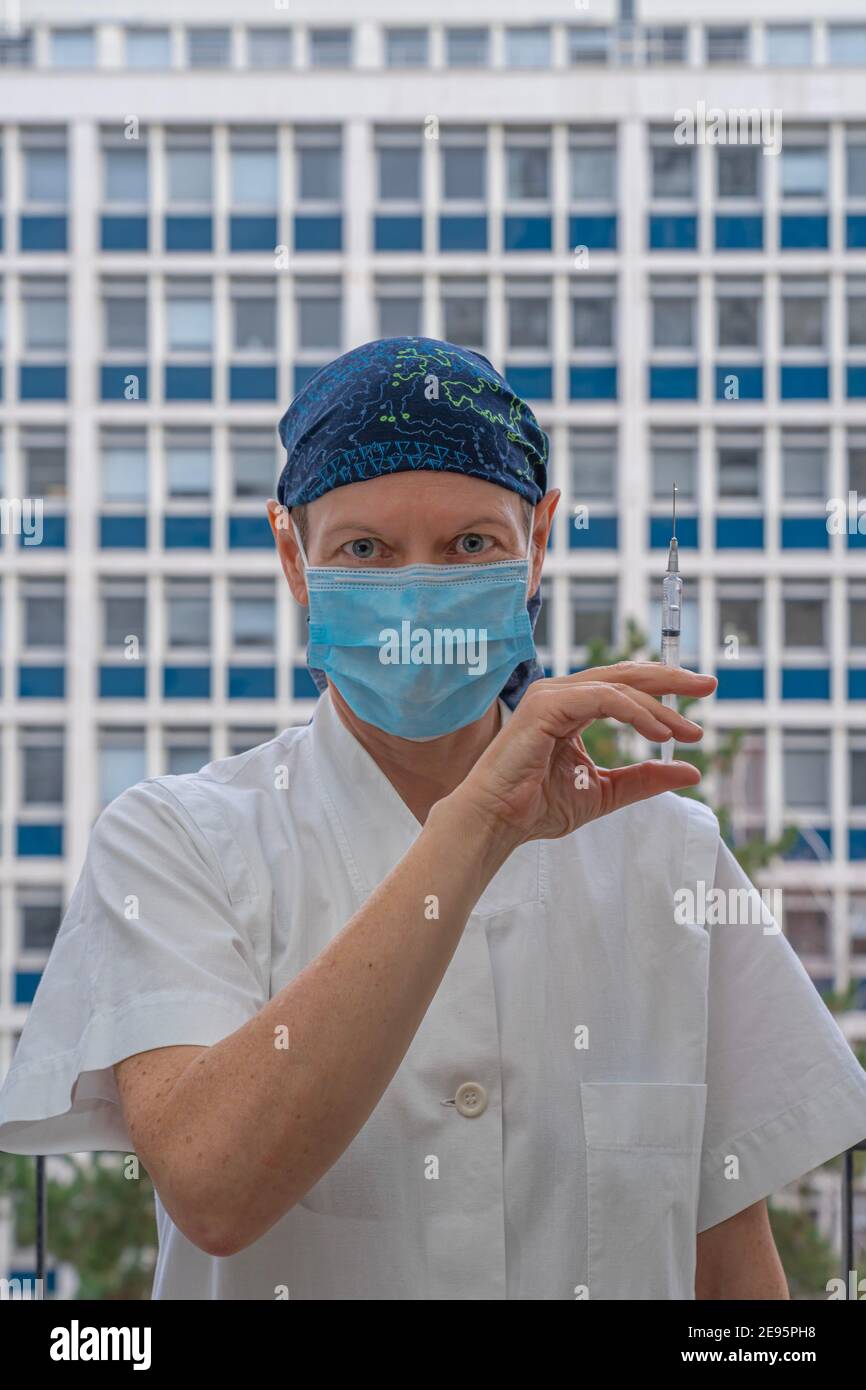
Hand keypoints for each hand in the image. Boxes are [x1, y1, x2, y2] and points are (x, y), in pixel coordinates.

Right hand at [448, 662, 716, 848]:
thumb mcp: (605, 791)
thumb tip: (691, 771)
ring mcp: (552, 695)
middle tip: (707, 687)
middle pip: (626, 674)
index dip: (664, 690)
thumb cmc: (537, 806)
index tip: (698, 708)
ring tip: (684, 731)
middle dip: (670, 679)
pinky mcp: (546, 705)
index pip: (625, 687)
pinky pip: (603, 698)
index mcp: (573, 707)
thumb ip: (644, 779)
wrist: (498, 821)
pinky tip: (659, 734)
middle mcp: (562, 693)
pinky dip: (635, 713)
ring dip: (657, 706)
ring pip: (619, 686)